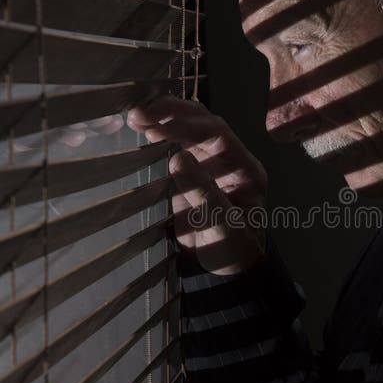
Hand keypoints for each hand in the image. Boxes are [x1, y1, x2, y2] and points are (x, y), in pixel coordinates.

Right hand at [126, 95, 268, 274]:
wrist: (226, 268)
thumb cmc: (233, 250)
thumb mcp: (222, 226)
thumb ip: (203, 193)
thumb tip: (178, 157)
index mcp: (246, 169)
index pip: (217, 135)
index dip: (186, 127)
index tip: (156, 127)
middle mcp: (231, 158)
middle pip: (205, 123)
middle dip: (173, 113)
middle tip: (139, 114)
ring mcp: (213, 161)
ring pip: (192, 126)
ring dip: (165, 117)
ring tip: (135, 116)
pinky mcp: (194, 168)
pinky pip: (179, 141)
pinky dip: (162, 130)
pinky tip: (142, 127)